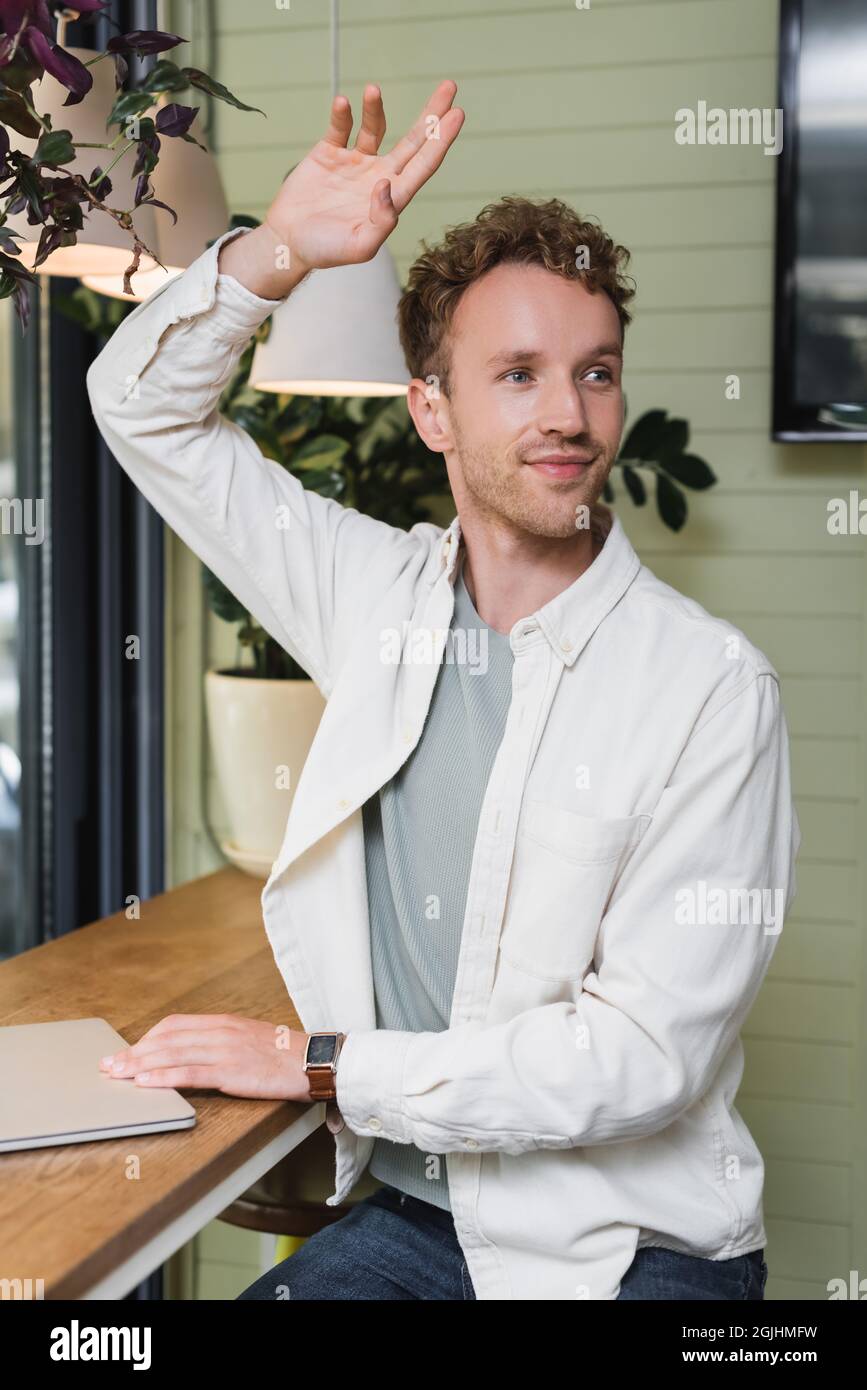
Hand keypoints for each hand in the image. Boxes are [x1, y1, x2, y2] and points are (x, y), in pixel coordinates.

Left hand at [98, 1014, 312, 1101]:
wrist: (314, 1060)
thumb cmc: (284, 1054)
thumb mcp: (249, 1038)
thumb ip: (221, 1041)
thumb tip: (195, 1053)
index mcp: (223, 1022)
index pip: (174, 1026)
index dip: (147, 1039)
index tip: (128, 1051)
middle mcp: (220, 1032)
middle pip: (166, 1039)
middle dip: (134, 1053)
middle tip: (109, 1065)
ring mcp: (224, 1050)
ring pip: (172, 1054)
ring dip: (139, 1066)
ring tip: (117, 1075)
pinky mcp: (231, 1071)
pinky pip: (190, 1073)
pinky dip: (163, 1076)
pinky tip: (145, 1082)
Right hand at [264, 78, 464, 275]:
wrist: (288, 243)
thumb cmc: (324, 251)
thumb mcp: (358, 247)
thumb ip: (380, 223)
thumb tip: (386, 186)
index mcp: (391, 198)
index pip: (424, 165)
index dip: (441, 140)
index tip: (457, 114)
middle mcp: (378, 176)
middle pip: (412, 142)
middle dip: (431, 115)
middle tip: (450, 87)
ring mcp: (355, 163)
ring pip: (375, 127)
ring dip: (376, 108)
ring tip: (373, 90)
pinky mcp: (328, 154)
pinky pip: (340, 127)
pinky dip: (342, 114)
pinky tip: (342, 103)